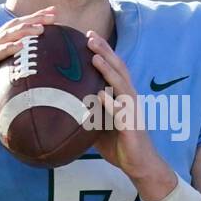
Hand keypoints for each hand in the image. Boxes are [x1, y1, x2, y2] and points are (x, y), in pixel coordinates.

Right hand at [0, 7, 57, 131]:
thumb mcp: (6, 78)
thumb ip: (20, 72)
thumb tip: (46, 78)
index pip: (19, 26)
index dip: (36, 18)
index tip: (54, 13)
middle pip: (15, 25)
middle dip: (35, 18)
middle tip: (53, 14)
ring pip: (7, 35)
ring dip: (25, 30)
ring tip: (41, 28)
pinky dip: (10, 47)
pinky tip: (22, 45)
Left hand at [85, 31, 175, 198]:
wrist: (139, 165)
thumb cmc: (118, 143)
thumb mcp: (97, 124)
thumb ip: (86, 111)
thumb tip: (61, 105)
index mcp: (122, 95)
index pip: (113, 68)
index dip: (103, 51)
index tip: (89, 36)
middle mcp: (129, 99)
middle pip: (118, 69)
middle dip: (105, 51)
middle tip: (90, 36)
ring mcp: (132, 111)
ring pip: (121, 85)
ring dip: (109, 70)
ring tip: (96, 57)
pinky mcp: (132, 127)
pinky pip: (122, 112)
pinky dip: (112, 102)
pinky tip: (101, 94)